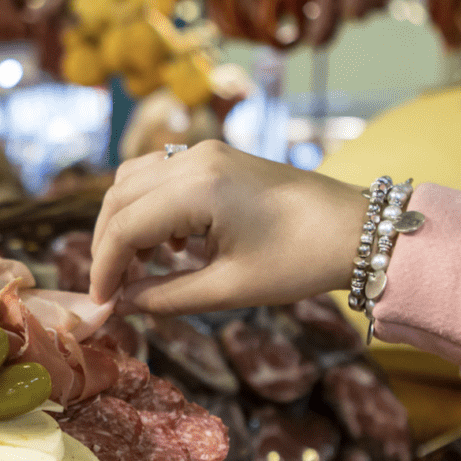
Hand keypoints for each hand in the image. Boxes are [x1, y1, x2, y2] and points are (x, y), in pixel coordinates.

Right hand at [89, 139, 367, 314]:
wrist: (357, 230)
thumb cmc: (301, 261)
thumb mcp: (229, 289)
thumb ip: (165, 297)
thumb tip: (120, 307)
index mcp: (197, 189)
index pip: (123, 227)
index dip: (104, 269)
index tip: (102, 304)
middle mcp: (194, 160)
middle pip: (118, 198)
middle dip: (107, 246)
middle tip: (115, 290)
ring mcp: (205, 153)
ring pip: (133, 182)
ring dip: (125, 224)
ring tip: (139, 269)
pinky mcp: (216, 157)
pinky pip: (159, 177)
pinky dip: (148, 209)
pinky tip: (169, 247)